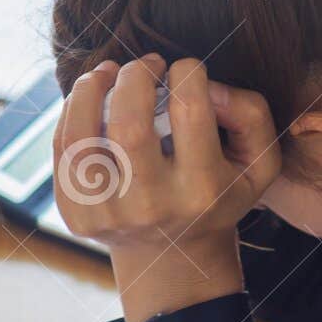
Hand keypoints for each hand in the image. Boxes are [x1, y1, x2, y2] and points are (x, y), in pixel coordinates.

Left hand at [53, 56, 282, 321]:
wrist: (171, 257)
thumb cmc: (217, 194)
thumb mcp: (258, 162)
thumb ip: (250, 114)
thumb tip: (208, 86)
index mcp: (201, 191)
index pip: (190, 109)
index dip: (186, 71)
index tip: (183, 70)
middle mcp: (152, 207)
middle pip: (130, 124)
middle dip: (135, 76)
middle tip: (145, 64)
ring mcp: (108, 215)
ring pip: (82, 136)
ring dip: (89, 89)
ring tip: (105, 71)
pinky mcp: (76, 216)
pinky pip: (62, 151)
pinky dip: (71, 113)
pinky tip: (88, 98)